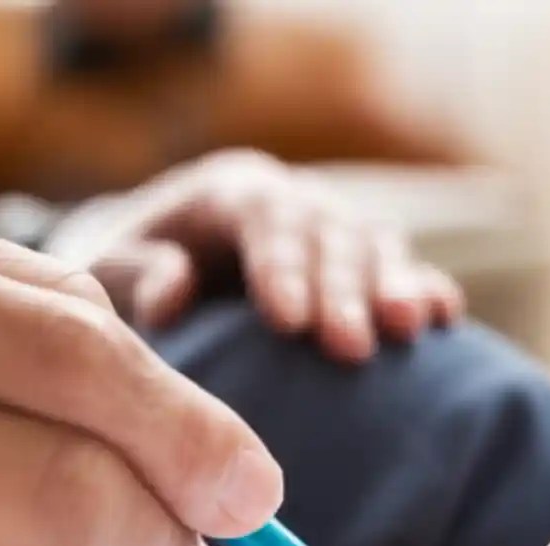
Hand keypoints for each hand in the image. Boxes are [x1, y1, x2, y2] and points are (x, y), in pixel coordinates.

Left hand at [59, 150, 463, 362]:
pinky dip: (427, 289)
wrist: (167, 264)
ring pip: (375, 244)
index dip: (281, 265)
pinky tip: (445, 317)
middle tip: (350, 349)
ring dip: (395, 285)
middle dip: (343, 290)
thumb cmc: (129, 278)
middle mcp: (294, 201)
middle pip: (329, 233)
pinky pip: (406, 268)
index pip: (264, 218)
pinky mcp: (367, 265)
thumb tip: (173, 296)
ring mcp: (337, 230)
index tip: (288, 322)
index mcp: (229, 192)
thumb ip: (130, 274)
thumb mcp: (104, 271)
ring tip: (409, 329)